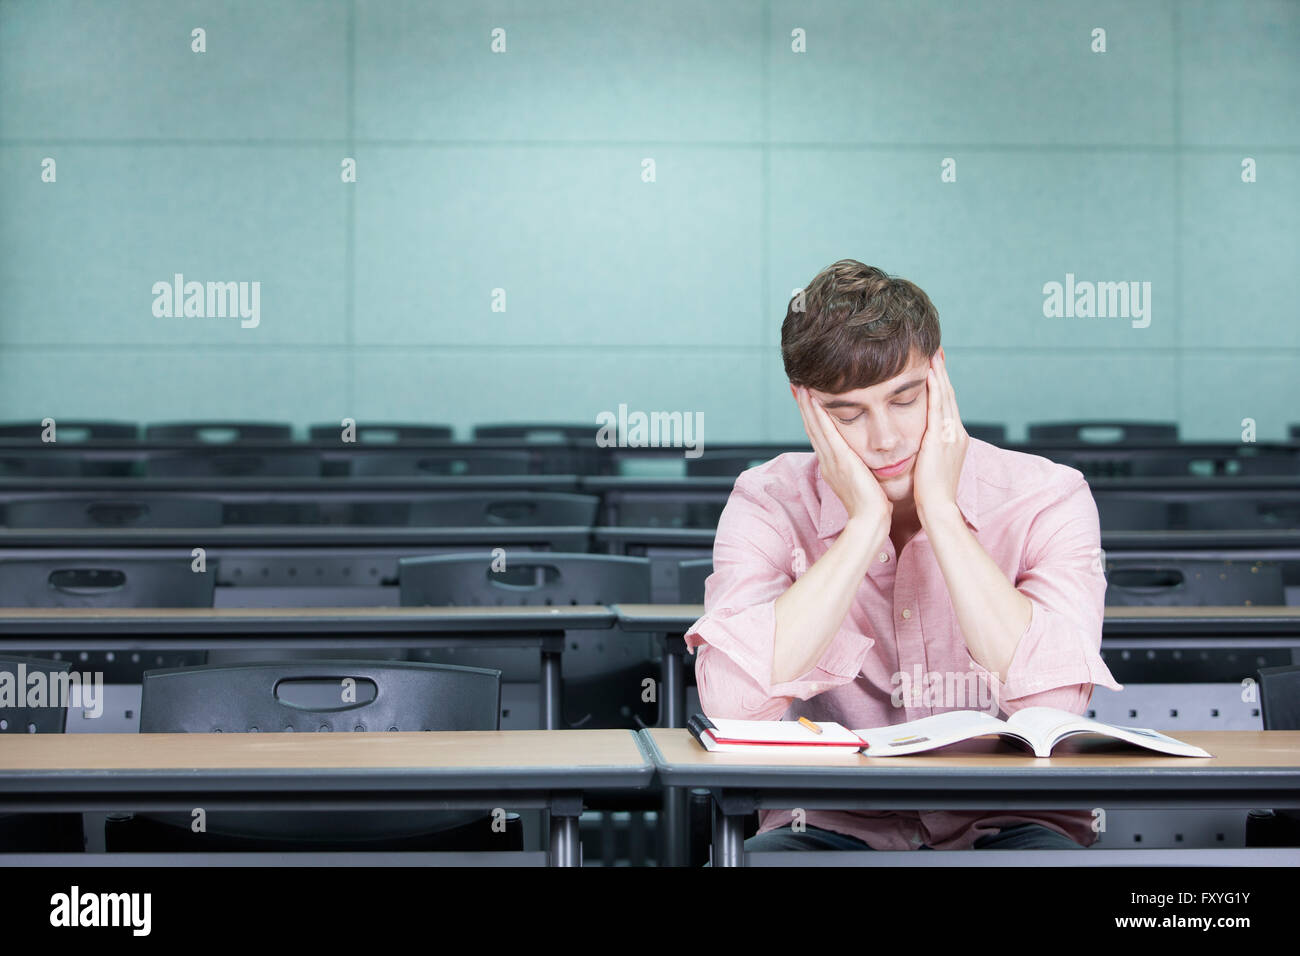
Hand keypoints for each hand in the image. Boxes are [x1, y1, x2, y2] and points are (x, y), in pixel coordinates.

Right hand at [792, 384, 891, 536]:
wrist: (870, 520)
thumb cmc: (873, 506)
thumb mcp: (863, 483)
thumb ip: (859, 470)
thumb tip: (863, 462)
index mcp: (831, 466)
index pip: (819, 436)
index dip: (811, 417)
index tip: (808, 399)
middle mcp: (827, 461)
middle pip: (811, 428)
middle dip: (804, 406)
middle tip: (797, 385)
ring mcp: (831, 460)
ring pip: (815, 427)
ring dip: (807, 405)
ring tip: (802, 386)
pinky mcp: (839, 459)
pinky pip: (826, 432)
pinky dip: (818, 414)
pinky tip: (815, 399)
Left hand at [913, 350, 968, 522]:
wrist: (938, 508)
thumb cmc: (931, 494)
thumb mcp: (931, 465)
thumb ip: (928, 450)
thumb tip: (919, 444)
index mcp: (954, 440)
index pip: (947, 406)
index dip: (942, 386)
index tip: (936, 368)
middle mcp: (956, 433)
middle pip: (949, 396)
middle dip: (943, 373)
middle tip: (937, 352)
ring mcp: (951, 435)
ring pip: (946, 397)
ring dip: (940, 374)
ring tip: (933, 354)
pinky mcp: (941, 438)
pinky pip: (938, 407)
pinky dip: (935, 388)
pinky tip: (929, 373)